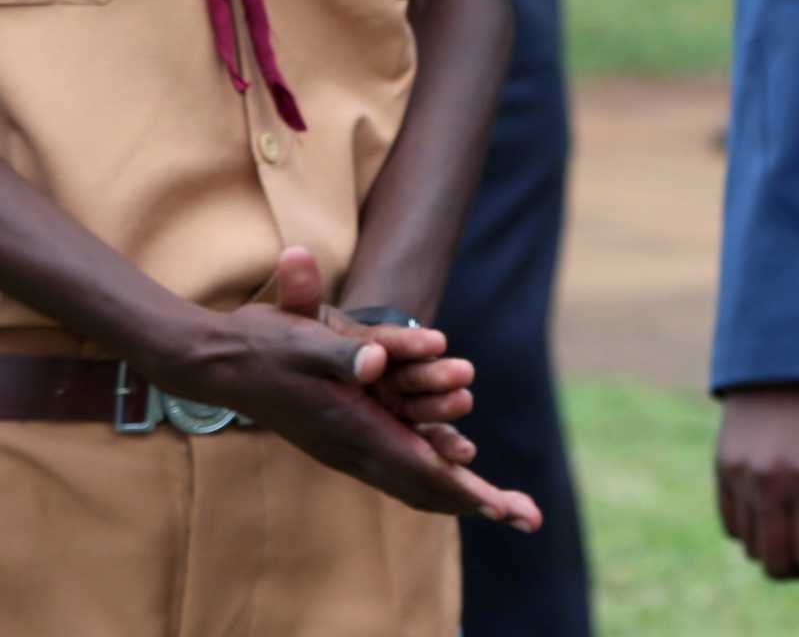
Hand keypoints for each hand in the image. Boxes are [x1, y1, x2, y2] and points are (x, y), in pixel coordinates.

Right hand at [148, 246, 539, 529]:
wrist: (217, 360)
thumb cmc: (263, 345)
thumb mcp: (302, 339)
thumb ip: (341, 353)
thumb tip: (375, 363)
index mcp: (350, 430)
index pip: (417, 468)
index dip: (463, 488)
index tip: (504, 508)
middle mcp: (351, 447)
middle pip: (424, 486)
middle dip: (476, 501)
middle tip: (526, 516)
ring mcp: (345, 447)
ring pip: (412, 480)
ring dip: (460, 492)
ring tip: (506, 504)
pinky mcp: (341, 437)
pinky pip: (396, 465)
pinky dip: (432, 472)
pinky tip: (457, 467)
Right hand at [714, 384, 798, 579]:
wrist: (788, 362)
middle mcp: (771, 480)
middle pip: (776, 562)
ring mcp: (741, 475)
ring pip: (752, 548)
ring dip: (775, 552)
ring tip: (794, 534)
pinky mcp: (722, 469)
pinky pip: (731, 526)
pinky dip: (751, 532)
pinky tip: (772, 515)